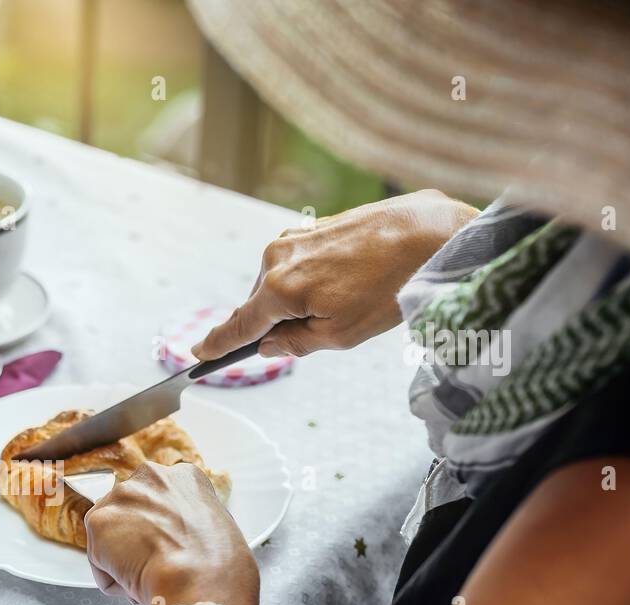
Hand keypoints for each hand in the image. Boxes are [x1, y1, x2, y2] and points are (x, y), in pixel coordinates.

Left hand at [84, 461, 258, 604]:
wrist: (199, 580)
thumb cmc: (220, 568)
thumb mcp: (219, 530)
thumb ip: (191, 524)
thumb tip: (179, 543)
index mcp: (185, 476)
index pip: (160, 500)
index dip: (163, 530)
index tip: (171, 548)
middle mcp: (150, 476)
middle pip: (131, 513)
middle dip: (137, 540)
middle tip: (157, 564)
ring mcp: (121, 496)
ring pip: (112, 538)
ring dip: (124, 562)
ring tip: (151, 575)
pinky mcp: (98, 521)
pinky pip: (100, 563)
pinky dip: (114, 581)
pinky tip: (136, 583)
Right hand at [193, 189, 477, 360]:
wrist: (430, 233)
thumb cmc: (389, 288)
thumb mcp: (341, 335)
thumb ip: (295, 343)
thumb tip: (269, 343)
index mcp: (278, 290)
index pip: (238, 326)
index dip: (217, 344)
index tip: (199, 353)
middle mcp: (276, 260)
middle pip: (260, 304)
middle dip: (276, 322)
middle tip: (317, 332)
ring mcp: (293, 238)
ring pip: (279, 283)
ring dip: (297, 299)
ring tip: (345, 302)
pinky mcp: (312, 226)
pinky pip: (297, 263)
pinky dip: (310, 279)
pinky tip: (346, 281)